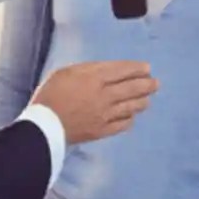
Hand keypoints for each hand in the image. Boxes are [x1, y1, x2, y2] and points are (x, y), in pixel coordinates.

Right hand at [31, 61, 157, 143]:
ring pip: (132, 106)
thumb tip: (107, 70)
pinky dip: (130, 118)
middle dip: (147, 84)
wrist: (43, 125)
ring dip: (142, 101)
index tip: (147, 68)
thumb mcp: (66, 72)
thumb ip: (88, 70)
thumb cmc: (51, 95)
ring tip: (147, 99)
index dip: (137, 69)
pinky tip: (131, 116)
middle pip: (133, 88)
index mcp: (94, 78)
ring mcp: (105, 114)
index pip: (123, 70)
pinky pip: (123, 124)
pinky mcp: (102, 130)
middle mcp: (104, 95)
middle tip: (155, 83)